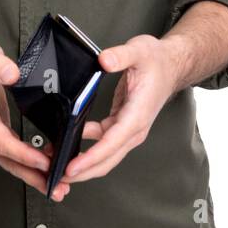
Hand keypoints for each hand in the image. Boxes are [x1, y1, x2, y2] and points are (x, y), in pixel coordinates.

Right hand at [0, 40, 71, 200]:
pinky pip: (11, 155)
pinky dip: (28, 166)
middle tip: (58, 189)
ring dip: (32, 176)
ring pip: (9, 162)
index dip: (22, 154)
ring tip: (58, 189)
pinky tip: (46, 171)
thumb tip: (12, 74)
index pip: (1, 140)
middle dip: (32, 176)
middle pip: (6, 160)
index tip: (44, 162)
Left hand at [61, 34, 181, 184]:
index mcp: (138, 115)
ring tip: (57, 163)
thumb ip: (120, 56)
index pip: (112, 143)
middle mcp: (134, 128)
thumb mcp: (139, 51)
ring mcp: (128, 130)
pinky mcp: (122, 127)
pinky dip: (86, 148)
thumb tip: (104, 61)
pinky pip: (102, 143)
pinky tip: (67, 142)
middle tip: (56, 177)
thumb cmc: (157, 61)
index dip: (91, 158)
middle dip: (83, 172)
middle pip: (107, 159)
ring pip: (104, 156)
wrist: (171, 65)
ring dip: (82, 163)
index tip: (72, 168)